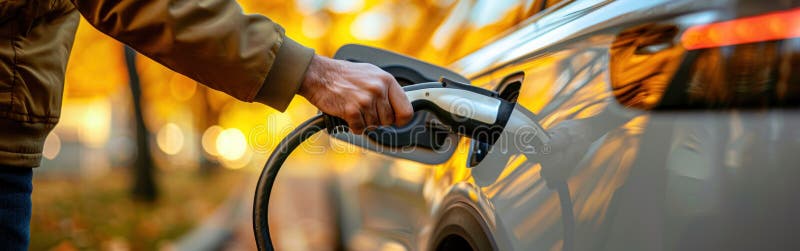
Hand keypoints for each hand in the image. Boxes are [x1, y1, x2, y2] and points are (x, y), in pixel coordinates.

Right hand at [298, 55, 412, 133]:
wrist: (319, 74)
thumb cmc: (344, 74)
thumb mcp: (371, 74)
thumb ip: (387, 88)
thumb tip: (399, 103)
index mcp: (386, 80)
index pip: (406, 110)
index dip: (401, 119)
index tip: (396, 120)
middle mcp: (378, 89)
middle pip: (389, 120)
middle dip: (378, 119)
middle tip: (366, 110)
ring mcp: (365, 100)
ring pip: (374, 126)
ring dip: (364, 121)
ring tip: (355, 108)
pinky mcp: (352, 110)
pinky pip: (359, 129)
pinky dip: (353, 125)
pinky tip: (348, 113)